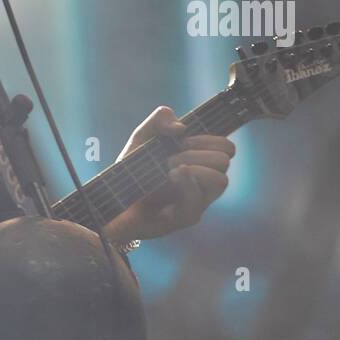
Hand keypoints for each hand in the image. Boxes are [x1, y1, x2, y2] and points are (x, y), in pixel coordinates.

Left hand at [101, 106, 234, 242]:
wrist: (113, 200)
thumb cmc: (132, 172)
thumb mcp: (141, 140)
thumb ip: (158, 122)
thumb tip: (180, 126)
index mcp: (200, 163)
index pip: (225, 148)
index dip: (209, 139)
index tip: (181, 139)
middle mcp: (203, 183)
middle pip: (224, 160)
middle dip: (198, 151)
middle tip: (170, 156)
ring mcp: (197, 201)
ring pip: (221, 180)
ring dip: (196, 167)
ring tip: (168, 168)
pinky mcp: (185, 217)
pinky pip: (198, 200)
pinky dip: (186, 182)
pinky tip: (170, 175)